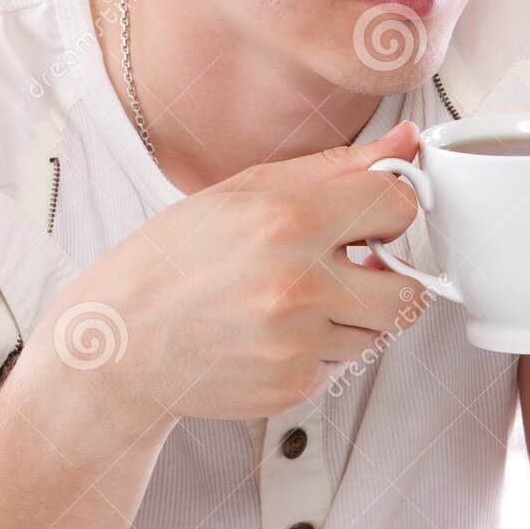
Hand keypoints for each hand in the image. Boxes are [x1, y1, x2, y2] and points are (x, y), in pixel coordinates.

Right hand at [43, 118, 430, 420]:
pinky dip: (321, 349)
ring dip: (353, 314)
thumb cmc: (175, 260)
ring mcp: (298, 343)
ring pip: (378, 330)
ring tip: (295, 299)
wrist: (121, 342)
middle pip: (408, 287)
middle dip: (387, 276)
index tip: (371, 217)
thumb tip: (405, 143)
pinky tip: (276, 332)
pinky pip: (344, 364)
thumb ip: (335, 167)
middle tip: (348, 267)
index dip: (389, 209)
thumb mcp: (246, 190)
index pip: (398, 207)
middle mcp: (298, 285)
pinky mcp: (294, 385)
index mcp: (288, 221)